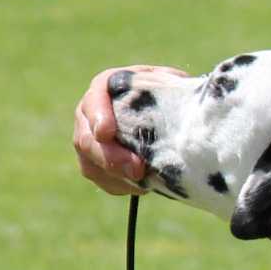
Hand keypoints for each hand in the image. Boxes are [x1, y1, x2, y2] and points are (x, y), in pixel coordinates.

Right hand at [74, 65, 183, 194]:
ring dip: (116, 176)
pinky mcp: (93, 162)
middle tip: (137, 169)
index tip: (107, 133)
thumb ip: (170, 87)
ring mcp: (89, 139)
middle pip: (86, 139)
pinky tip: (142, 186)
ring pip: (90, 163)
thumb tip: (184, 98)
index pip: (95, 99)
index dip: (98, 116)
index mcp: (107, 86)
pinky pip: (100, 178)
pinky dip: (120, 185)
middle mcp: (89, 112)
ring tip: (143, 181)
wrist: (164, 111)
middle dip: (111, 157)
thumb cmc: (167, 92)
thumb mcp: (170, 83)